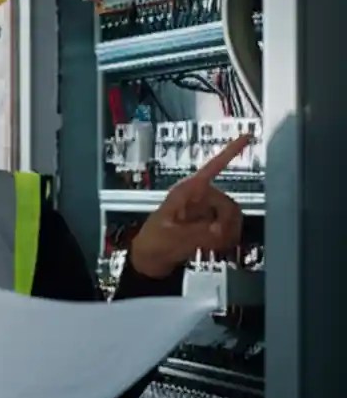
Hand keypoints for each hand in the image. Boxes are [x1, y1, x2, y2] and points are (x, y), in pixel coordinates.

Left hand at [131, 134, 250, 277]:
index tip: (247, 136)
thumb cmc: (154, 243)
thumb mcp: (173, 238)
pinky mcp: (209, 225)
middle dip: (227, 225)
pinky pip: (229, 228)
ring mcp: (205, 211)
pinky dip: (226, 240)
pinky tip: (216, 250)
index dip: (229, 152)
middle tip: (216, 242)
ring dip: (228, 235)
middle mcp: (200, 197)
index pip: (212, 168)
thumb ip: (198, 233)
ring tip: (213, 249)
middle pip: (229, 205)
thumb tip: (220, 230)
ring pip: (232, 218)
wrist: (149, 261)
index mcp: (187, 191)